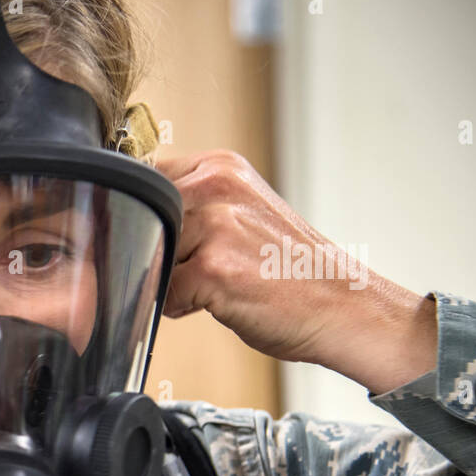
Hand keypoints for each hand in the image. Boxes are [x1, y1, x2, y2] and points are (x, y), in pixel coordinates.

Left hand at [155, 150, 436, 394]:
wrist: (343, 305)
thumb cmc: (291, 268)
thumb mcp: (243, 213)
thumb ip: (194, 206)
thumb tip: (132, 219)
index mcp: (221, 167)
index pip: (145, 184)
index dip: (149, 220)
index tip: (171, 240)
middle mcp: (217, 187)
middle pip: (143, 225)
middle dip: (160, 255)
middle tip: (204, 270)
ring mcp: (216, 225)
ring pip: (151, 259)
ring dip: (173, 282)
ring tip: (217, 284)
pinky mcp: (214, 267)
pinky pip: (165, 294)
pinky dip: (183, 307)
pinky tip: (222, 301)